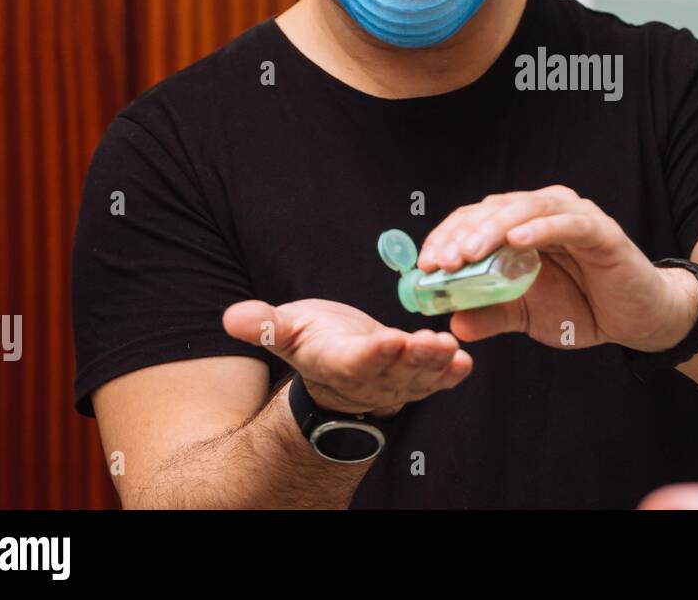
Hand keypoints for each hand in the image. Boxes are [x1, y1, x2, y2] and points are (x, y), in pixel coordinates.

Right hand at [223, 298, 471, 416]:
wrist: (333, 363)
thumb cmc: (312, 339)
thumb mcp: (286, 329)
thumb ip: (264, 325)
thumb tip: (232, 317)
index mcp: (336, 362)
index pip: (355, 361)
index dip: (372, 354)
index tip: (388, 341)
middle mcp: (368, 377)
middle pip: (394, 369)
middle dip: (416, 357)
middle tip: (435, 343)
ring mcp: (394, 380)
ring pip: (418, 375)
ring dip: (437, 363)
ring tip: (453, 349)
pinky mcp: (415, 375)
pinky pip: (434, 378)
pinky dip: (450, 373)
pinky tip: (464, 362)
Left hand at [416, 185, 697, 351]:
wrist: (638, 319)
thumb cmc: (584, 307)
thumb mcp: (528, 315)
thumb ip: (491, 312)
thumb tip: (452, 321)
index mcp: (522, 226)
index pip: (475, 219)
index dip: (446, 237)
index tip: (425, 265)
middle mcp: (545, 212)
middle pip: (494, 209)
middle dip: (462, 234)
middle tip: (440, 261)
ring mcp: (574, 217)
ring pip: (526, 210)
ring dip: (493, 229)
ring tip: (469, 252)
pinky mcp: (602, 232)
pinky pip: (568, 224)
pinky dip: (541, 229)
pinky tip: (517, 242)